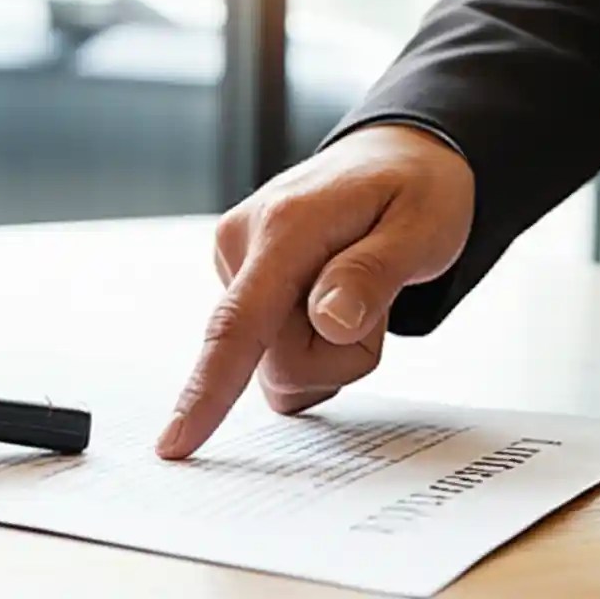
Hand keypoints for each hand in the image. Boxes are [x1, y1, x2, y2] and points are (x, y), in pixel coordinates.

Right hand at [156, 124, 473, 458]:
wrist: (396, 156)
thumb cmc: (414, 188)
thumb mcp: (423, 228)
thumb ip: (374, 275)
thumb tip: (329, 322)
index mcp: (286, 227)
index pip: (239, 323)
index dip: (208, 389)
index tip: (176, 442)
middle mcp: (244, 243)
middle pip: (273, 360)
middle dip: (337, 355)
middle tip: (377, 299)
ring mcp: (236, 263)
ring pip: (272, 362)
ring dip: (327, 350)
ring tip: (357, 292)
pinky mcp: (239, 282)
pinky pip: (270, 350)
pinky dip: (309, 343)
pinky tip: (328, 302)